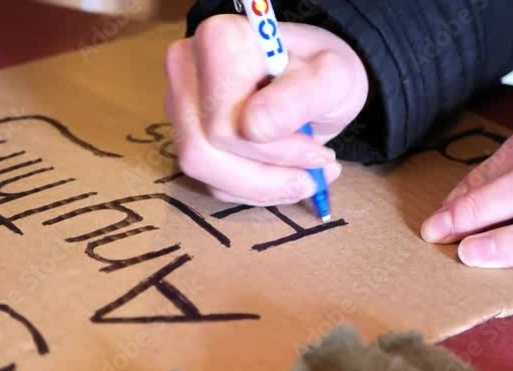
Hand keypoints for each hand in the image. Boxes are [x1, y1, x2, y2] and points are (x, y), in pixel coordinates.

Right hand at [163, 15, 367, 205]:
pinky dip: (250, 188)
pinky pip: (207, 178)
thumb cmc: (322, 72)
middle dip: (265, 176)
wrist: (313, 77)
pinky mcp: (183, 130)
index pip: (223, 123)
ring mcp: (178, 100)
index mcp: (219, 40)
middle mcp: (186, 67)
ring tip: (302, 178)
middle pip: (203, 150)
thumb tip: (253, 127)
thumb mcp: (334, 79)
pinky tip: (280, 175)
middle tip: (314, 173)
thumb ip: (299, 98)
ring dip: (259, 187)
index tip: (319, 153)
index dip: (272, 151)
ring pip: (200, 169)